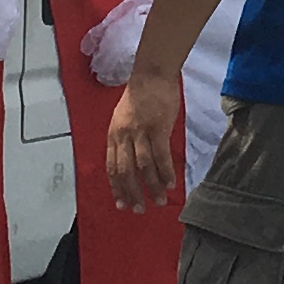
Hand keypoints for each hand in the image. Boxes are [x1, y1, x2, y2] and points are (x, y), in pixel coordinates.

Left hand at [105, 68, 183, 212]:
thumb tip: (134, 162)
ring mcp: (140, 132)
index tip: (122, 204)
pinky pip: (161, 156)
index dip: (117, 188)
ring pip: (144, 167)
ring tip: (160, 200)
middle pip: (125, 172)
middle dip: (133, 193)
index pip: (112, 167)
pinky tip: (171, 183)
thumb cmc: (141, 95)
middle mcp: (123, 136)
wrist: (152, 74)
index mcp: (113, 134)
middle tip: (140, 209)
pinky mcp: (158, 128)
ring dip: (152, 187)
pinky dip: (166, 172)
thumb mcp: (124, 119)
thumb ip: (126, 140)